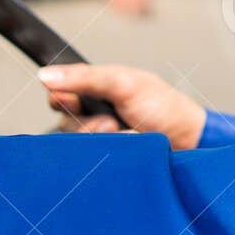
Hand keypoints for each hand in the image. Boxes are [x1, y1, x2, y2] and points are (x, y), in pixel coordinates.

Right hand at [39, 64, 205, 149]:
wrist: (189, 143)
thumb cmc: (163, 108)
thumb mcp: (124, 84)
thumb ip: (86, 78)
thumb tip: (45, 75)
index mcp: (98, 87)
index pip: (60, 92)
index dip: (62, 99)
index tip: (75, 102)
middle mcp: (96, 111)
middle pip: (64, 120)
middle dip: (85, 122)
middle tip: (111, 122)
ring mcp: (101, 137)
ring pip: (75, 141)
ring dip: (98, 138)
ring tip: (122, 133)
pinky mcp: (105, 158)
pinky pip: (87, 159)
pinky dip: (103, 153)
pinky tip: (122, 148)